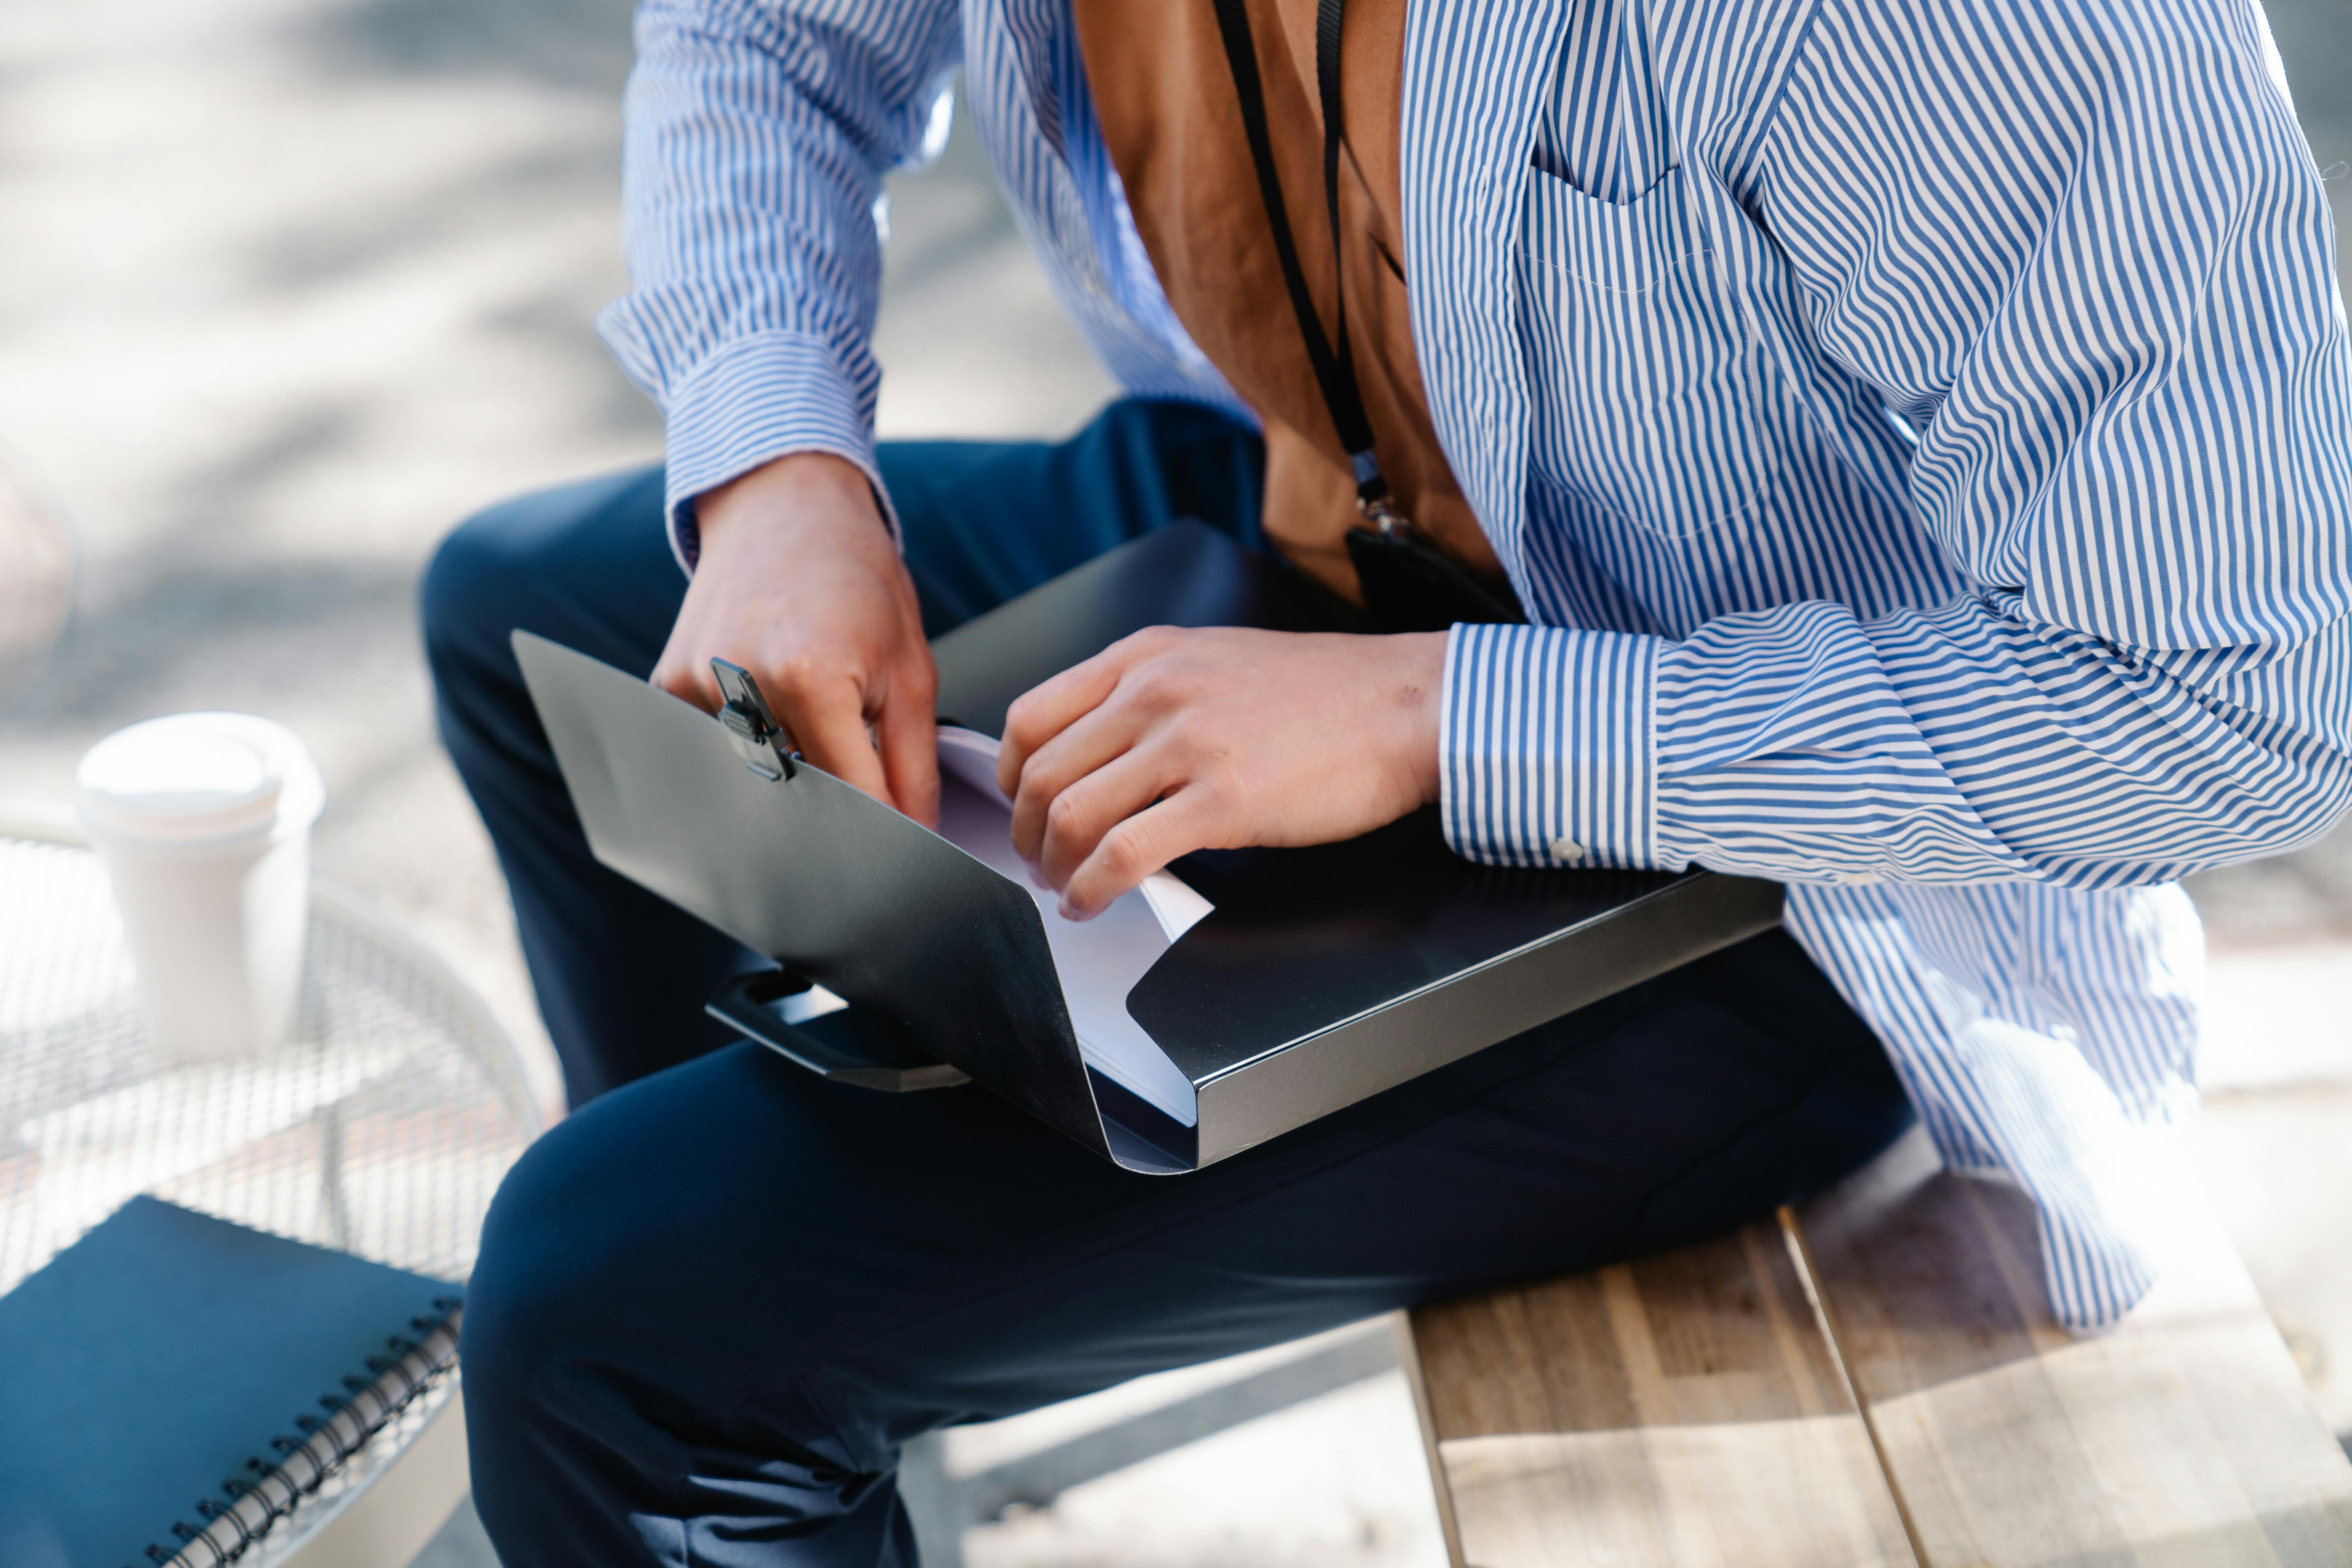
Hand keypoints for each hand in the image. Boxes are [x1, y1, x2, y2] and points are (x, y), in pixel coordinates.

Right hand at [651, 453, 939, 824]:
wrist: (786, 507)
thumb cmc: (856, 578)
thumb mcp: (910, 669)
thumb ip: (914, 765)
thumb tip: (919, 836)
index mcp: (810, 678)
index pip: (852, 801)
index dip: (884, 831)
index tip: (901, 845)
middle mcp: (740, 684)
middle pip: (797, 799)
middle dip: (835, 812)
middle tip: (860, 788)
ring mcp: (694, 688)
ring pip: (754, 780)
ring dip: (790, 776)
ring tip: (810, 725)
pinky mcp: (668, 688)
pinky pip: (714, 751)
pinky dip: (750, 748)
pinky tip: (770, 708)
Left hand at [996, 626, 1445, 917]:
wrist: (1408, 705)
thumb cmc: (1328, 692)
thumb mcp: (1218, 659)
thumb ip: (1154, 692)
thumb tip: (1106, 746)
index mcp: (1148, 656)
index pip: (1033, 714)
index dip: (1013, 775)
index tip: (1024, 806)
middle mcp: (1156, 692)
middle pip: (1042, 772)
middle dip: (1025, 832)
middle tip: (1038, 860)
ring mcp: (1188, 745)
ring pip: (1071, 815)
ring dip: (1053, 866)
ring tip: (1065, 887)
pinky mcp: (1222, 801)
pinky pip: (1122, 855)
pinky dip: (1091, 890)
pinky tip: (1093, 902)